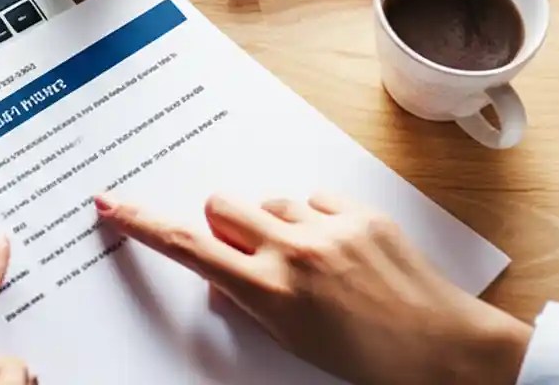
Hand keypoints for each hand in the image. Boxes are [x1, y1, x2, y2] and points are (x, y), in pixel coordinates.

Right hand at [96, 193, 531, 384]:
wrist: (446, 353)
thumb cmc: (368, 360)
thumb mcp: (292, 341)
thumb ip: (247, 302)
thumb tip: (217, 279)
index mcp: (269, 291)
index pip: (187, 247)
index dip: (143, 223)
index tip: (113, 204)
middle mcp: (293, 252)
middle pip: (222, 207)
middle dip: (224, 224)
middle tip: (245, 252)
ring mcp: (329, 228)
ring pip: (269, 201)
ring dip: (274, 223)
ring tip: (307, 260)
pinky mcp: (360, 212)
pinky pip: (314, 198)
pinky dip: (315, 218)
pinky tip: (337, 248)